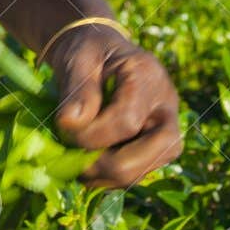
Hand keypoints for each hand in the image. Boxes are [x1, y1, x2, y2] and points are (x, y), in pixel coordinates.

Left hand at [50, 22, 181, 187]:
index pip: (127, 122)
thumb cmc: (87, 51)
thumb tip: (71, 123)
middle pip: (152, 153)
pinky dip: (110, 178)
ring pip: (146, 170)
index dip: (92, 135)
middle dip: (107, 164)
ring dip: (107, 176)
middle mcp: (166, 105)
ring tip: (76, 163)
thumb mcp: (77, 59)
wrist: (97, 51)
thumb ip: (77, 88)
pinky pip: (138, 173)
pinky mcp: (156, 146)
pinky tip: (87, 167)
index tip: (63, 129)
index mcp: (148, 76)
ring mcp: (166, 127)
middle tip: (73, 158)